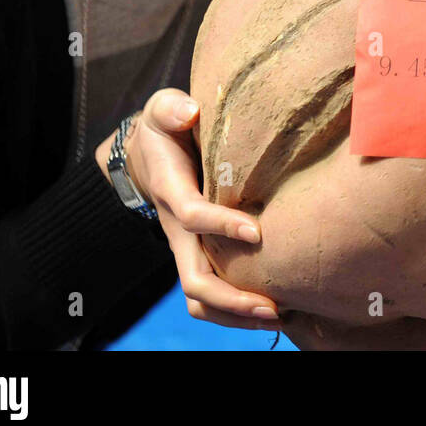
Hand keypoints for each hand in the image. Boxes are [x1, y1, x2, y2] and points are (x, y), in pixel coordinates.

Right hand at [96, 88, 281, 331]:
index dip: (221, 225)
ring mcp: (188, 248)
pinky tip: (277, 309)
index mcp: (171, 191)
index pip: (192, 217)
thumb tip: (191, 111)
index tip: (256, 231)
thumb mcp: (161, 110)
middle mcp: (177, 229)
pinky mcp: (200, 254)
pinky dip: (237, 311)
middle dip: (232, 297)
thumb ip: (171, 109)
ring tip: (281, 315)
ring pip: (200, 298)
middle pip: (194, 278)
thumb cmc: (164, 129)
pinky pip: (211, 295)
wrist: (145, 155)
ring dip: (236, 314)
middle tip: (275, 305)